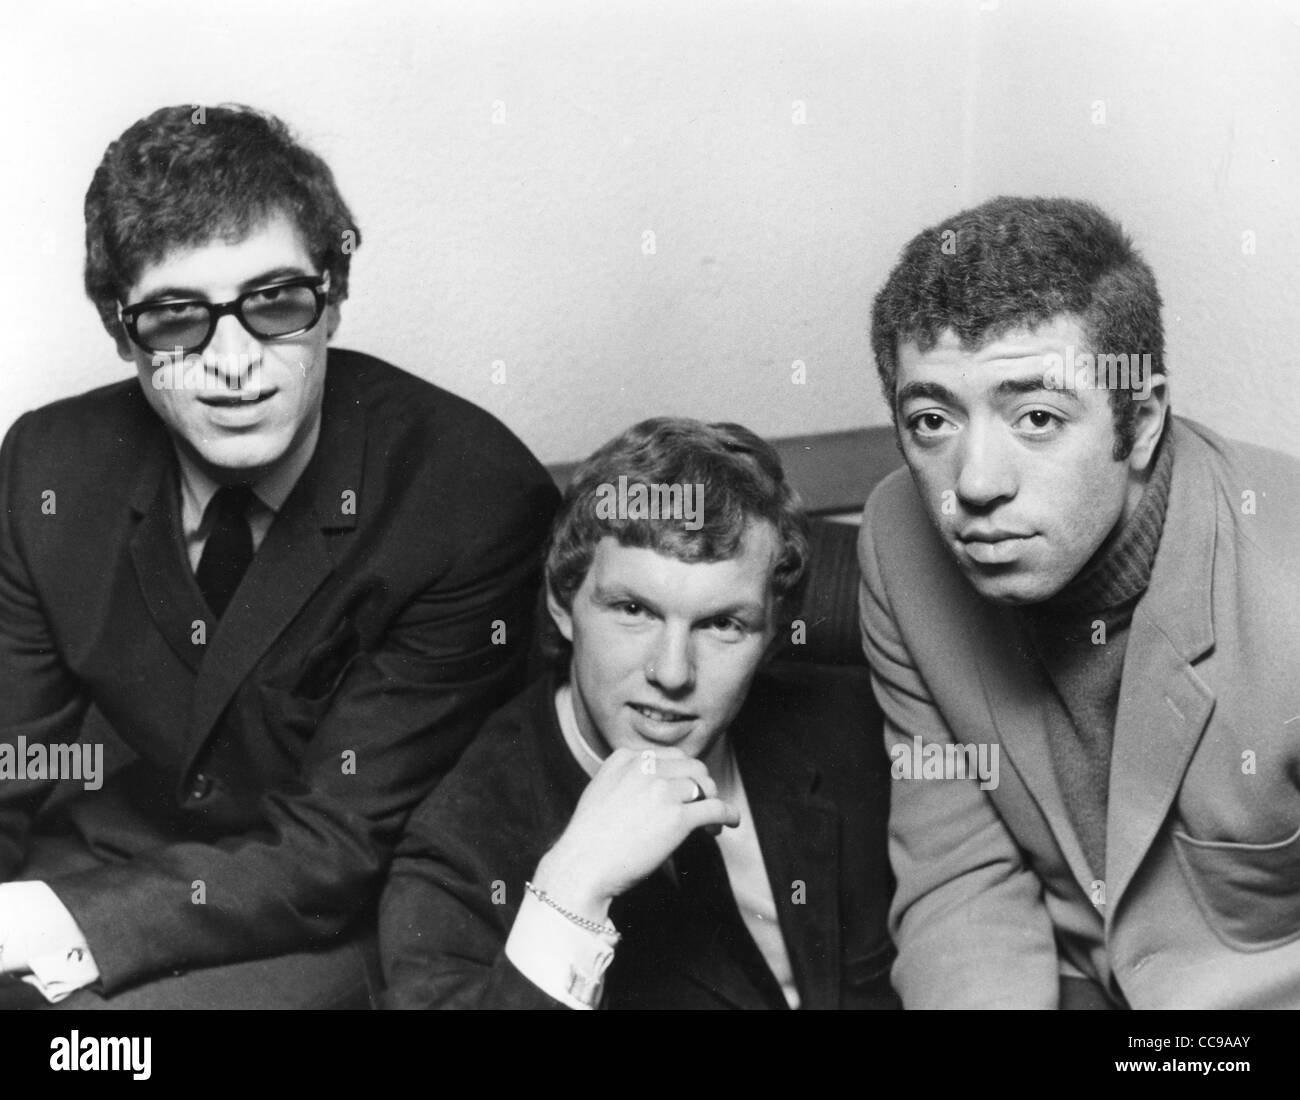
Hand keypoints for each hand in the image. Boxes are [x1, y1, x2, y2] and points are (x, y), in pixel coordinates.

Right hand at [532, 747, 738, 920]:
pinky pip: (715, 808)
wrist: (581, 866)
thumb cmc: (589, 839)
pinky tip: (730, 822)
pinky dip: (728, 814)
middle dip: (702, 784)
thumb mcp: (601, 792)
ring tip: (711, 822)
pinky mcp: (677, 817)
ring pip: (705, 784)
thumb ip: (626, 780)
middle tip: (702, 806)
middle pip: (692, 765)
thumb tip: (657, 790)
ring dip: (713, 801)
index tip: (686, 791)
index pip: (669, 756)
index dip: (683, 775)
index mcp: (625, 758)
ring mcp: (661, 790)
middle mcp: (645, 768)